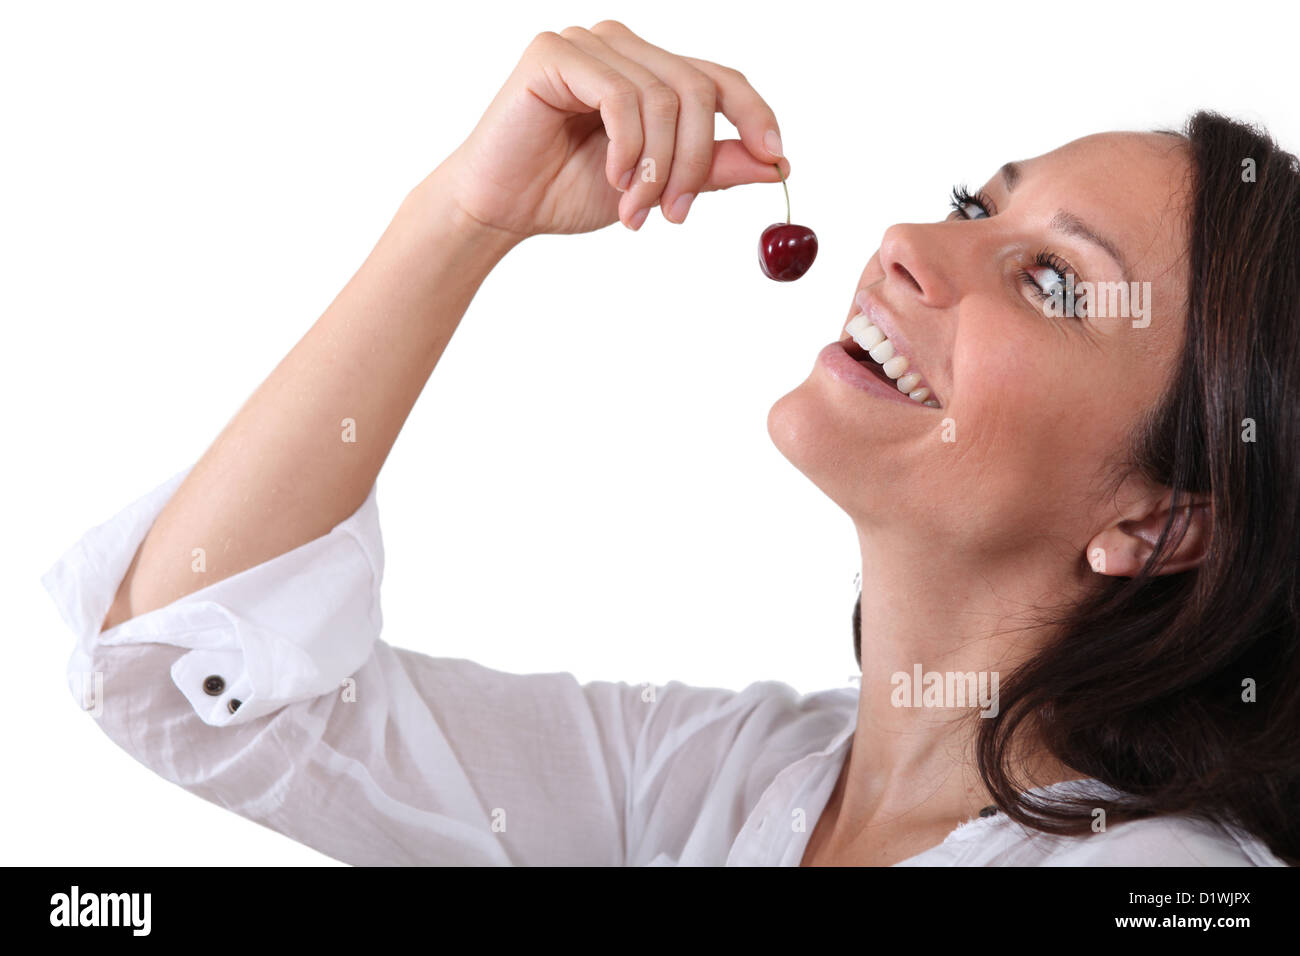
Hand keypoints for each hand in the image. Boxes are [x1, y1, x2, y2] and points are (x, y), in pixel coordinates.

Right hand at [434, 20, 789, 239]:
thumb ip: (711, 168)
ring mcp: (589, 44)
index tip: (777, 159)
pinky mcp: (555, 54)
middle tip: (676, 215)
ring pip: (665, 98)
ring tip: (634, 210)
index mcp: (649, 69)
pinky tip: (613, 180)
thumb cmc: (566, 191)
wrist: (500, 208)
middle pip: (699, 89)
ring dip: (657, 168)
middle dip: (694, 162)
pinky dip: (627, 148)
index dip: (756, 114)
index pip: (721, 78)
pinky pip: (620, 96)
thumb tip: (776, 163)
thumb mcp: (657, 184)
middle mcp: (623, 46)